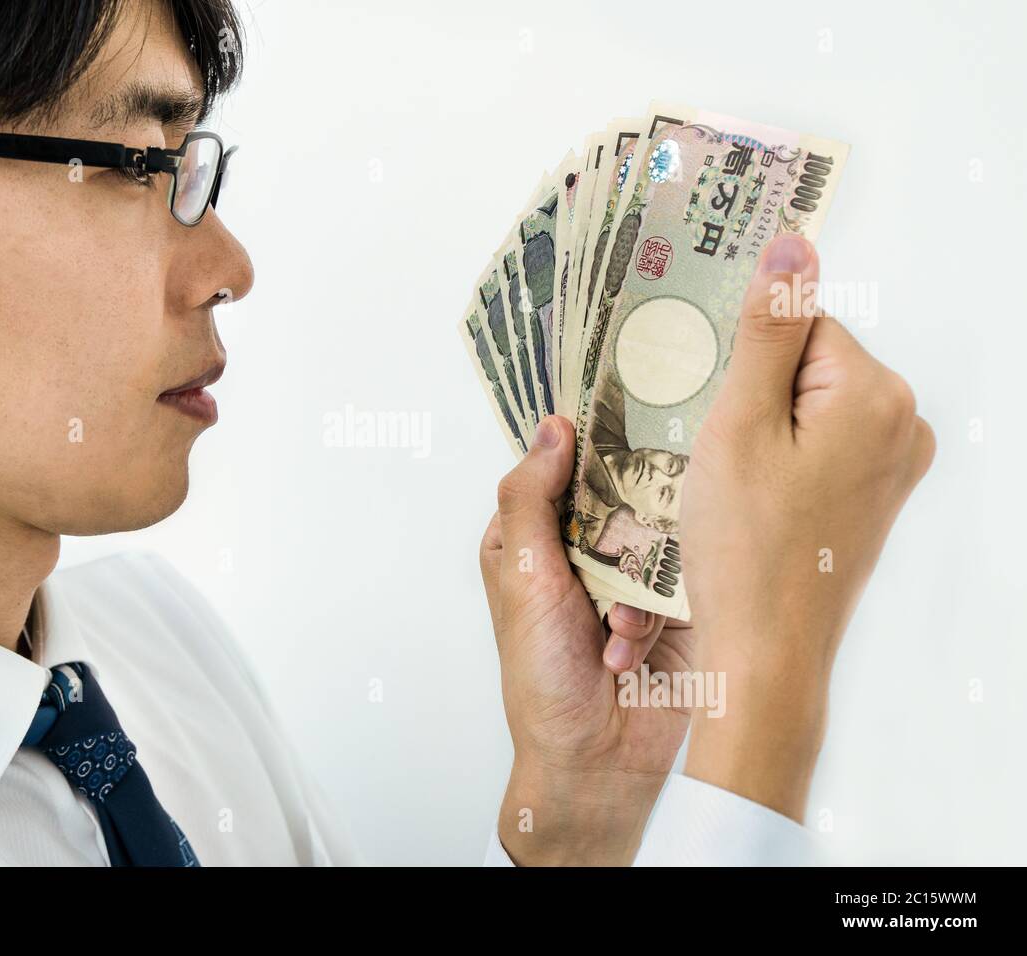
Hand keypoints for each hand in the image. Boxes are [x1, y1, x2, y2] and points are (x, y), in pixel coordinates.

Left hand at [480, 416, 694, 864]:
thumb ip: (532, 498)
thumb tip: (552, 427)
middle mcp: (581, 550)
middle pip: (618, 490)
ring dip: (634, 583)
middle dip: (624, 512)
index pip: (559, 468)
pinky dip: (655, 613)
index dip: (583, 440)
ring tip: (612, 627)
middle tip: (628, 516)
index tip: (617, 402)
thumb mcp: (523, 577)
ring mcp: (630, 576)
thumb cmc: (540, 675)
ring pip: (656, 529)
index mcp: (532, 537)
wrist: (596, 762)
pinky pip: (682, 575)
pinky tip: (631, 650)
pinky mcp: (674, 603)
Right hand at [681, 233, 934, 820]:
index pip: (798, 325)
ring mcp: (892, 468)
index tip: (710, 408)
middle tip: (712, 454)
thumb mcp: (740, 424)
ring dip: (756, 434)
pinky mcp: (871, 501)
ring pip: (805, 410)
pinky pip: (816, 452)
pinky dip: (776, 465)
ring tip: (726, 487)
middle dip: (749, 398)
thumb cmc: (745, 548)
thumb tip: (795, 241)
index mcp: (876, 394)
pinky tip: (747, 506)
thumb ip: (769, 329)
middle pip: (805, 365)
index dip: (741, 364)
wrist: (766, 655)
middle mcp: (903, 425)